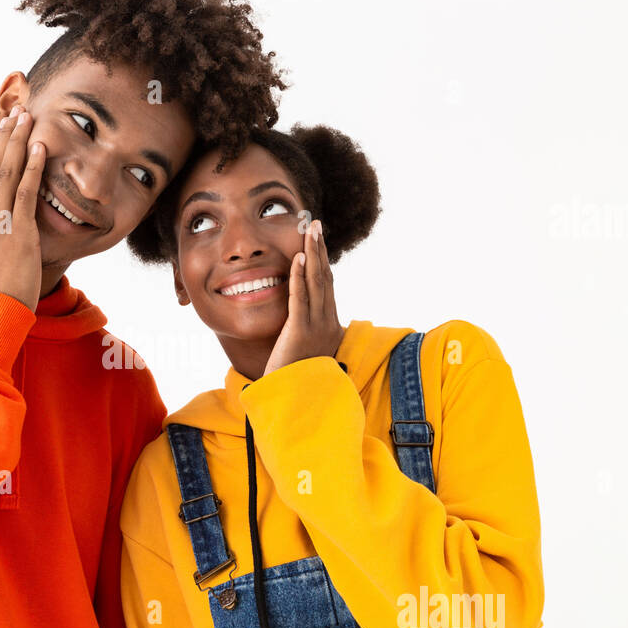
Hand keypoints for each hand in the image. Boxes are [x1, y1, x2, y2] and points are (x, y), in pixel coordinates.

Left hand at [262, 219, 344, 375]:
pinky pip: (300, 299)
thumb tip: (300, 322)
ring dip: (313, 253)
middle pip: (324, 277)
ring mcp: (316, 328)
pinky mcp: (300, 334)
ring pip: (316, 283)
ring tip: (310, 229)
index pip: (326, 285)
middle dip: (319, 248)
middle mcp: (327, 324)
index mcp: (329, 326)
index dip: (322, 260)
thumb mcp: (305, 353)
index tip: (317, 239)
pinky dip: (300, 277)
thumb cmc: (298, 381)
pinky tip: (298, 257)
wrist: (297, 404)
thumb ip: (305, 334)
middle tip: (315, 223)